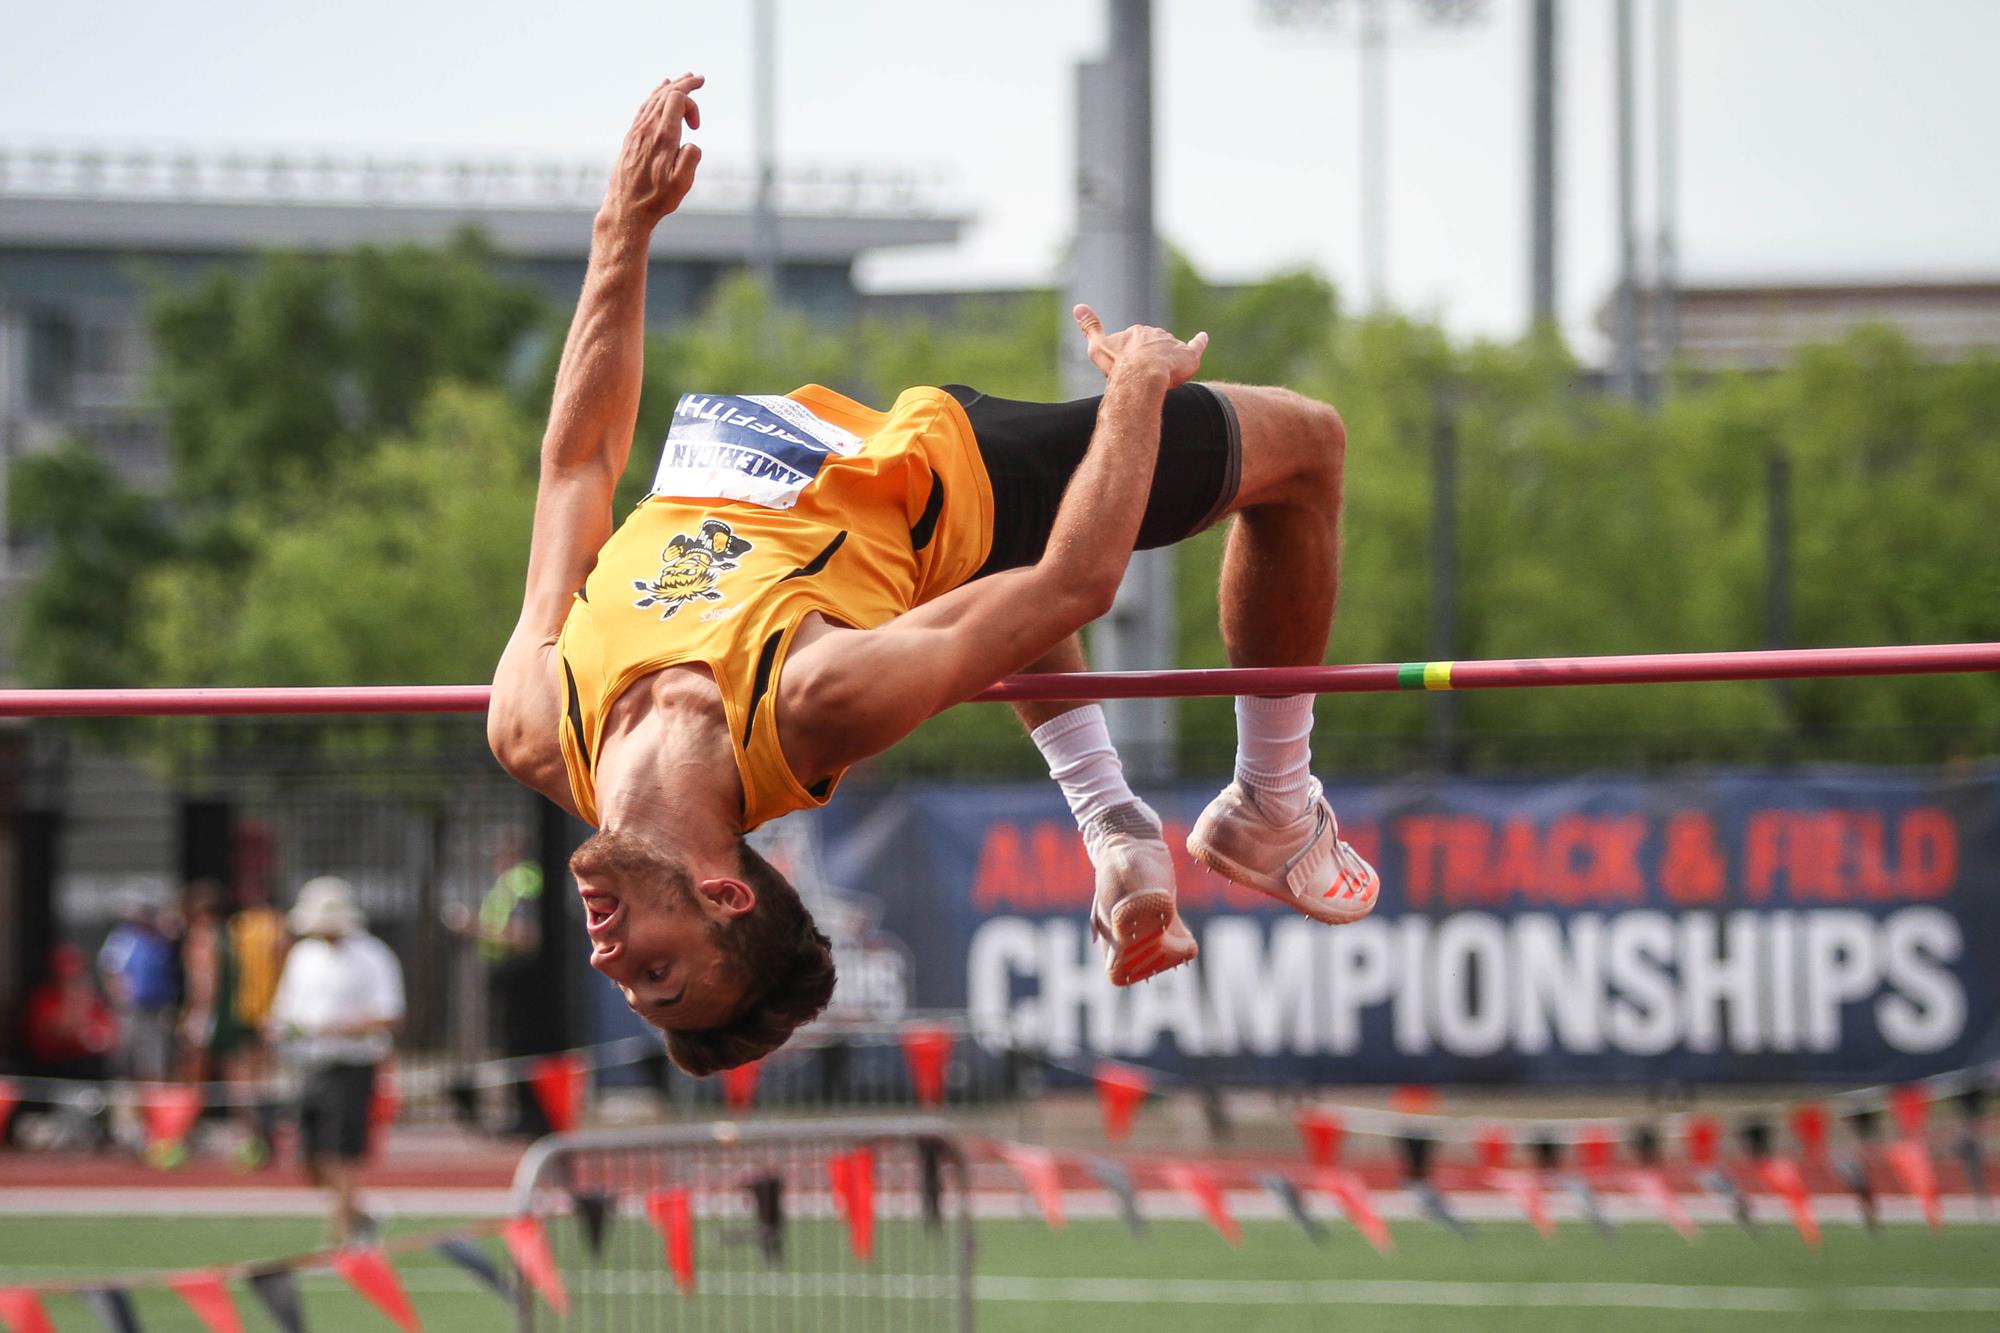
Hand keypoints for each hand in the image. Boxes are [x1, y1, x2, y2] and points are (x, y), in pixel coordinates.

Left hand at [601, 73, 704, 231]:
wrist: (625, 210)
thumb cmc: (655, 199)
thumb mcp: (681, 184)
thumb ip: (690, 159)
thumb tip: (693, 143)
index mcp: (661, 137)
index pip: (676, 100)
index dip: (691, 104)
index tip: (696, 126)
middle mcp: (646, 129)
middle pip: (665, 94)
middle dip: (683, 84)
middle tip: (699, 78)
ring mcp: (636, 132)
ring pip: (653, 99)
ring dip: (669, 87)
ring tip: (680, 79)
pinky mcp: (630, 138)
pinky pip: (643, 109)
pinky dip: (654, 96)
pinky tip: (658, 93)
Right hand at [1074, 305, 1208, 387]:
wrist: (1142, 376)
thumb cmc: (1119, 365)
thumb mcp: (1098, 347)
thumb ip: (1089, 327)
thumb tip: (1077, 306)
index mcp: (1136, 333)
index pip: (1137, 342)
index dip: (1133, 357)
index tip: (1130, 369)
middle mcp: (1156, 334)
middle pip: (1155, 345)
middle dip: (1151, 357)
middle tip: (1144, 377)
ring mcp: (1173, 344)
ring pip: (1172, 348)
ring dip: (1170, 358)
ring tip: (1164, 376)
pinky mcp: (1189, 355)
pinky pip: (1197, 345)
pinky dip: (1200, 340)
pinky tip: (1203, 337)